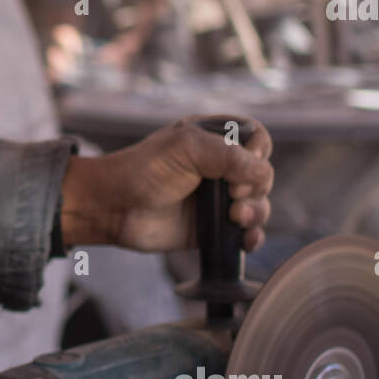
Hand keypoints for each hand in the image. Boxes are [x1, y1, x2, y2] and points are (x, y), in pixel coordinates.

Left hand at [59, 115, 273, 253]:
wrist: (114, 206)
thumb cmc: (143, 169)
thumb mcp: (187, 148)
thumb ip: (229, 155)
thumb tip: (263, 173)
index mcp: (215, 139)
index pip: (257, 140)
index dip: (257, 153)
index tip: (241, 166)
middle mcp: (220, 168)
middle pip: (263, 175)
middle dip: (255, 188)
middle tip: (231, 196)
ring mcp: (218, 199)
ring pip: (259, 205)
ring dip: (256, 213)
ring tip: (235, 217)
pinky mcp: (213, 228)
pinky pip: (246, 233)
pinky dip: (253, 237)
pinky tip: (245, 239)